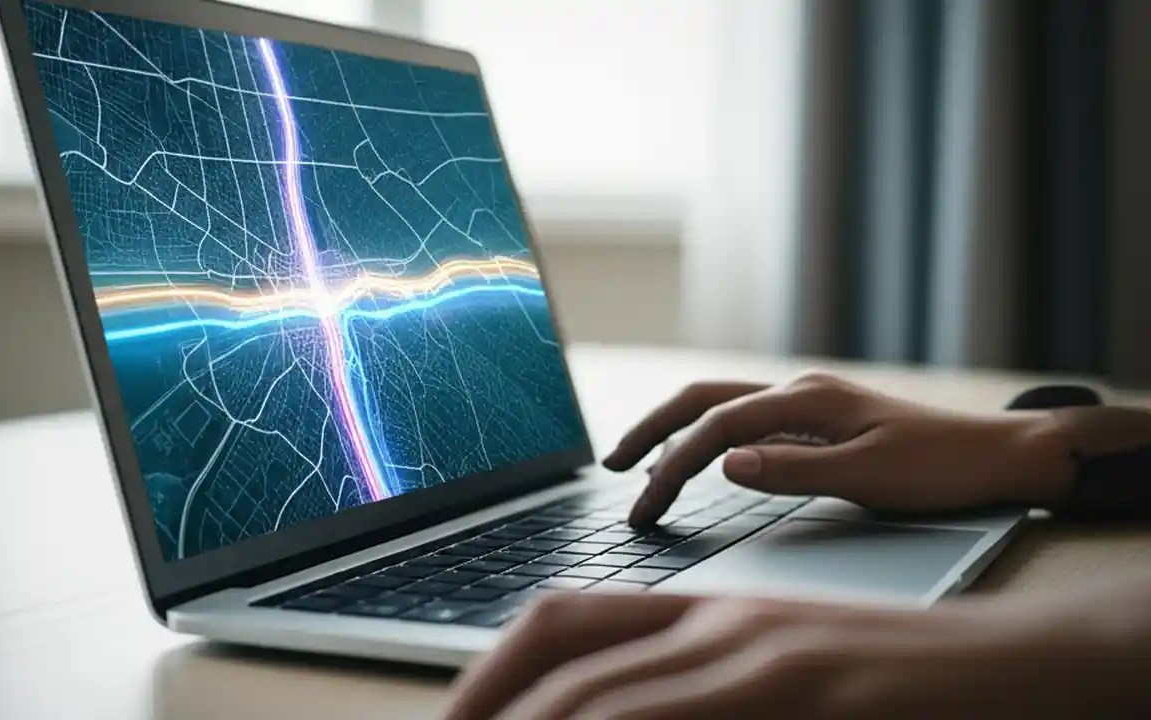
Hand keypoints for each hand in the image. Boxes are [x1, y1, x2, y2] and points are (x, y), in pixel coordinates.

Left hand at [443, 584, 1150, 719]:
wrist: (1010, 667)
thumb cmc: (884, 684)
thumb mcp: (772, 678)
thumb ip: (691, 691)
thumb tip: (596, 714)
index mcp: (701, 608)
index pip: (561, 618)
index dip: (489, 669)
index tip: (455, 719)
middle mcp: (713, 617)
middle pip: (560, 643)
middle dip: (485, 701)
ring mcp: (754, 649)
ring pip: (602, 691)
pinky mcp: (799, 686)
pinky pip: (670, 715)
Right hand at [603, 372, 1076, 525]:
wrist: (997, 455)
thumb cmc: (939, 467)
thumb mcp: (867, 476)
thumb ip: (792, 469)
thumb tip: (723, 464)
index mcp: (806, 399)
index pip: (716, 429)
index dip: (673, 465)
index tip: (645, 505)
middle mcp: (799, 392)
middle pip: (704, 399)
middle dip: (653, 429)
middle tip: (612, 464)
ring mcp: (807, 403)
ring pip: (722, 406)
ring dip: (677, 431)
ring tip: (641, 463)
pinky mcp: (817, 420)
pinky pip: (746, 421)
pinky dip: (709, 437)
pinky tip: (703, 460)